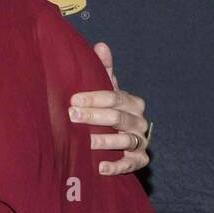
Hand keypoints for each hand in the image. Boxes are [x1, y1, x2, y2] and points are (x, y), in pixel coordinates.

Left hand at [70, 42, 149, 175]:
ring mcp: (141, 142)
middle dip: (94, 117)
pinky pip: (131, 164)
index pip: (115, 98)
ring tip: (85, 142)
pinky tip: (101, 167)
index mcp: (132, 103)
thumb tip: (100, 45)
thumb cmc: (108, 110)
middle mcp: (139, 121)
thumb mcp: (106, 89)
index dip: (94, 98)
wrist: (119, 139)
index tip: (73, 100)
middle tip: (72, 117)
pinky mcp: (139, 160)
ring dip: (104, 141)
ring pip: (125, 141)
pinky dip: (118, 166)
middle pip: (118, 118)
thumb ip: (104, 70)